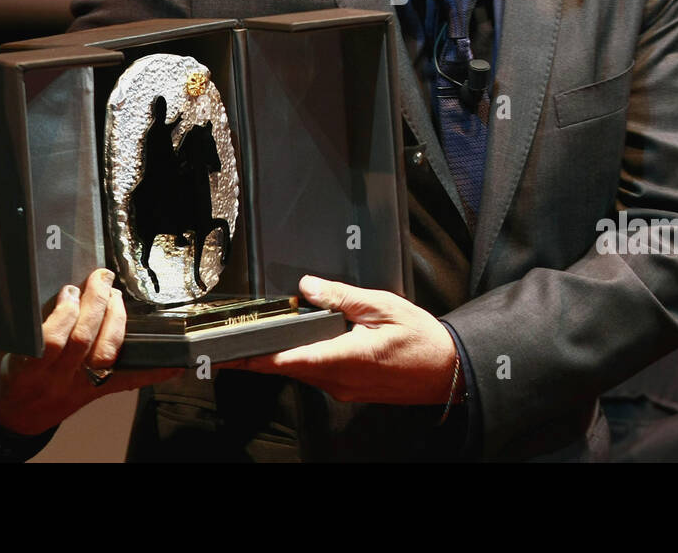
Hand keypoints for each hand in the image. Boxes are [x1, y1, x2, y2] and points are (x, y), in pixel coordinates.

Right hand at [0, 268, 179, 436]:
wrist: (10, 415)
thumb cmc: (4, 371)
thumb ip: (17, 317)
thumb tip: (30, 275)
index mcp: (23, 372)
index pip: (50, 344)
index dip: (64, 315)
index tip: (68, 290)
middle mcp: (55, 382)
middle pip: (83, 343)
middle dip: (96, 304)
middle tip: (100, 278)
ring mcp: (78, 389)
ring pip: (107, 356)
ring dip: (117, 320)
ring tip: (114, 295)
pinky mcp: (96, 392)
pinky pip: (128, 381)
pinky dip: (154, 370)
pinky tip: (177, 360)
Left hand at [233, 275, 458, 403]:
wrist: (449, 371)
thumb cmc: (421, 339)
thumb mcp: (382, 306)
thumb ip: (342, 296)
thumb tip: (309, 287)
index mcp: (345, 358)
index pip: (288, 359)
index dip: (254, 357)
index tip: (228, 354)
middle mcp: (340, 381)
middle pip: (288, 367)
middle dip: (261, 354)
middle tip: (232, 343)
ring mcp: (345, 390)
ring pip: (302, 373)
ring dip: (283, 358)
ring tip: (261, 340)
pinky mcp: (351, 391)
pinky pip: (319, 376)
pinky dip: (304, 361)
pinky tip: (303, 346)